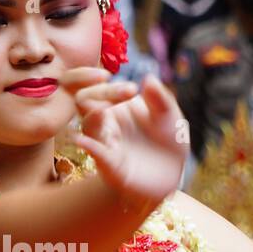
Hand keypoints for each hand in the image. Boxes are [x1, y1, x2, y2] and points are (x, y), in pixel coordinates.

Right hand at [60, 69, 188, 210]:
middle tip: (131, 91)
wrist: (171, 173)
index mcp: (115, 103)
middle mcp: (104, 120)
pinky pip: (95, 153)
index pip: (93, 84)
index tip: (122, 82)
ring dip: (94, 115)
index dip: (94, 78)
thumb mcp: (169, 115)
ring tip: (103, 110)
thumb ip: (160, 98)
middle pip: (83, 99)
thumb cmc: (167, 138)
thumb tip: (148, 78)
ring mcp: (104, 142)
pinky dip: (89, 146)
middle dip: (101, 92)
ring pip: (86, 124)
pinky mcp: (109, 164)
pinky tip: (82, 141)